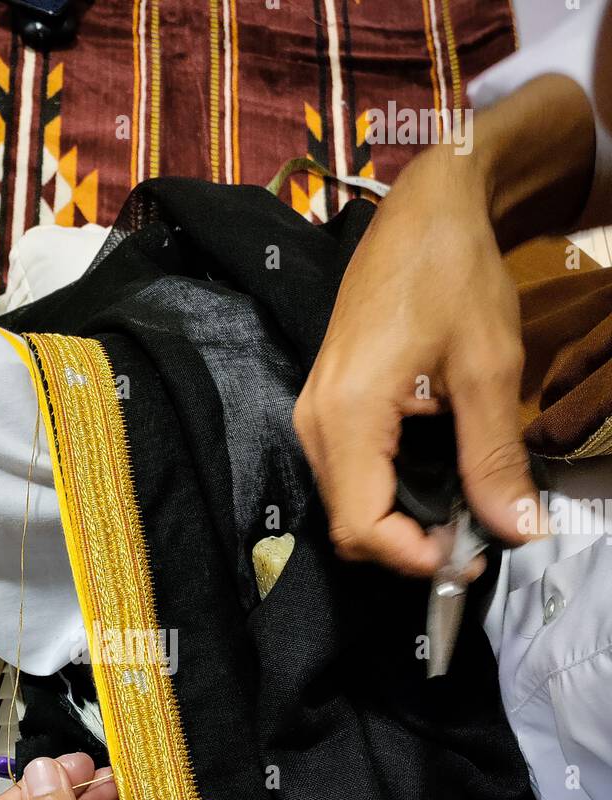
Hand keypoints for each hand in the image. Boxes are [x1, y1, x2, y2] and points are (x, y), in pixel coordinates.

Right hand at [294, 145, 530, 575]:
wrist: (426, 208)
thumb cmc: (454, 273)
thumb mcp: (489, 369)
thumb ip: (494, 457)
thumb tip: (519, 530)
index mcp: (347, 412)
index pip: (362, 525)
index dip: (414, 558)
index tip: (471, 554)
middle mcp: (314, 421)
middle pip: (349, 525)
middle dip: (409, 546)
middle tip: (474, 535)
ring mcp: (313, 413)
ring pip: (347, 504)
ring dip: (401, 522)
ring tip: (463, 506)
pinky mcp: (324, 406)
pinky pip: (348, 474)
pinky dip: (391, 492)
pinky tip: (436, 474)